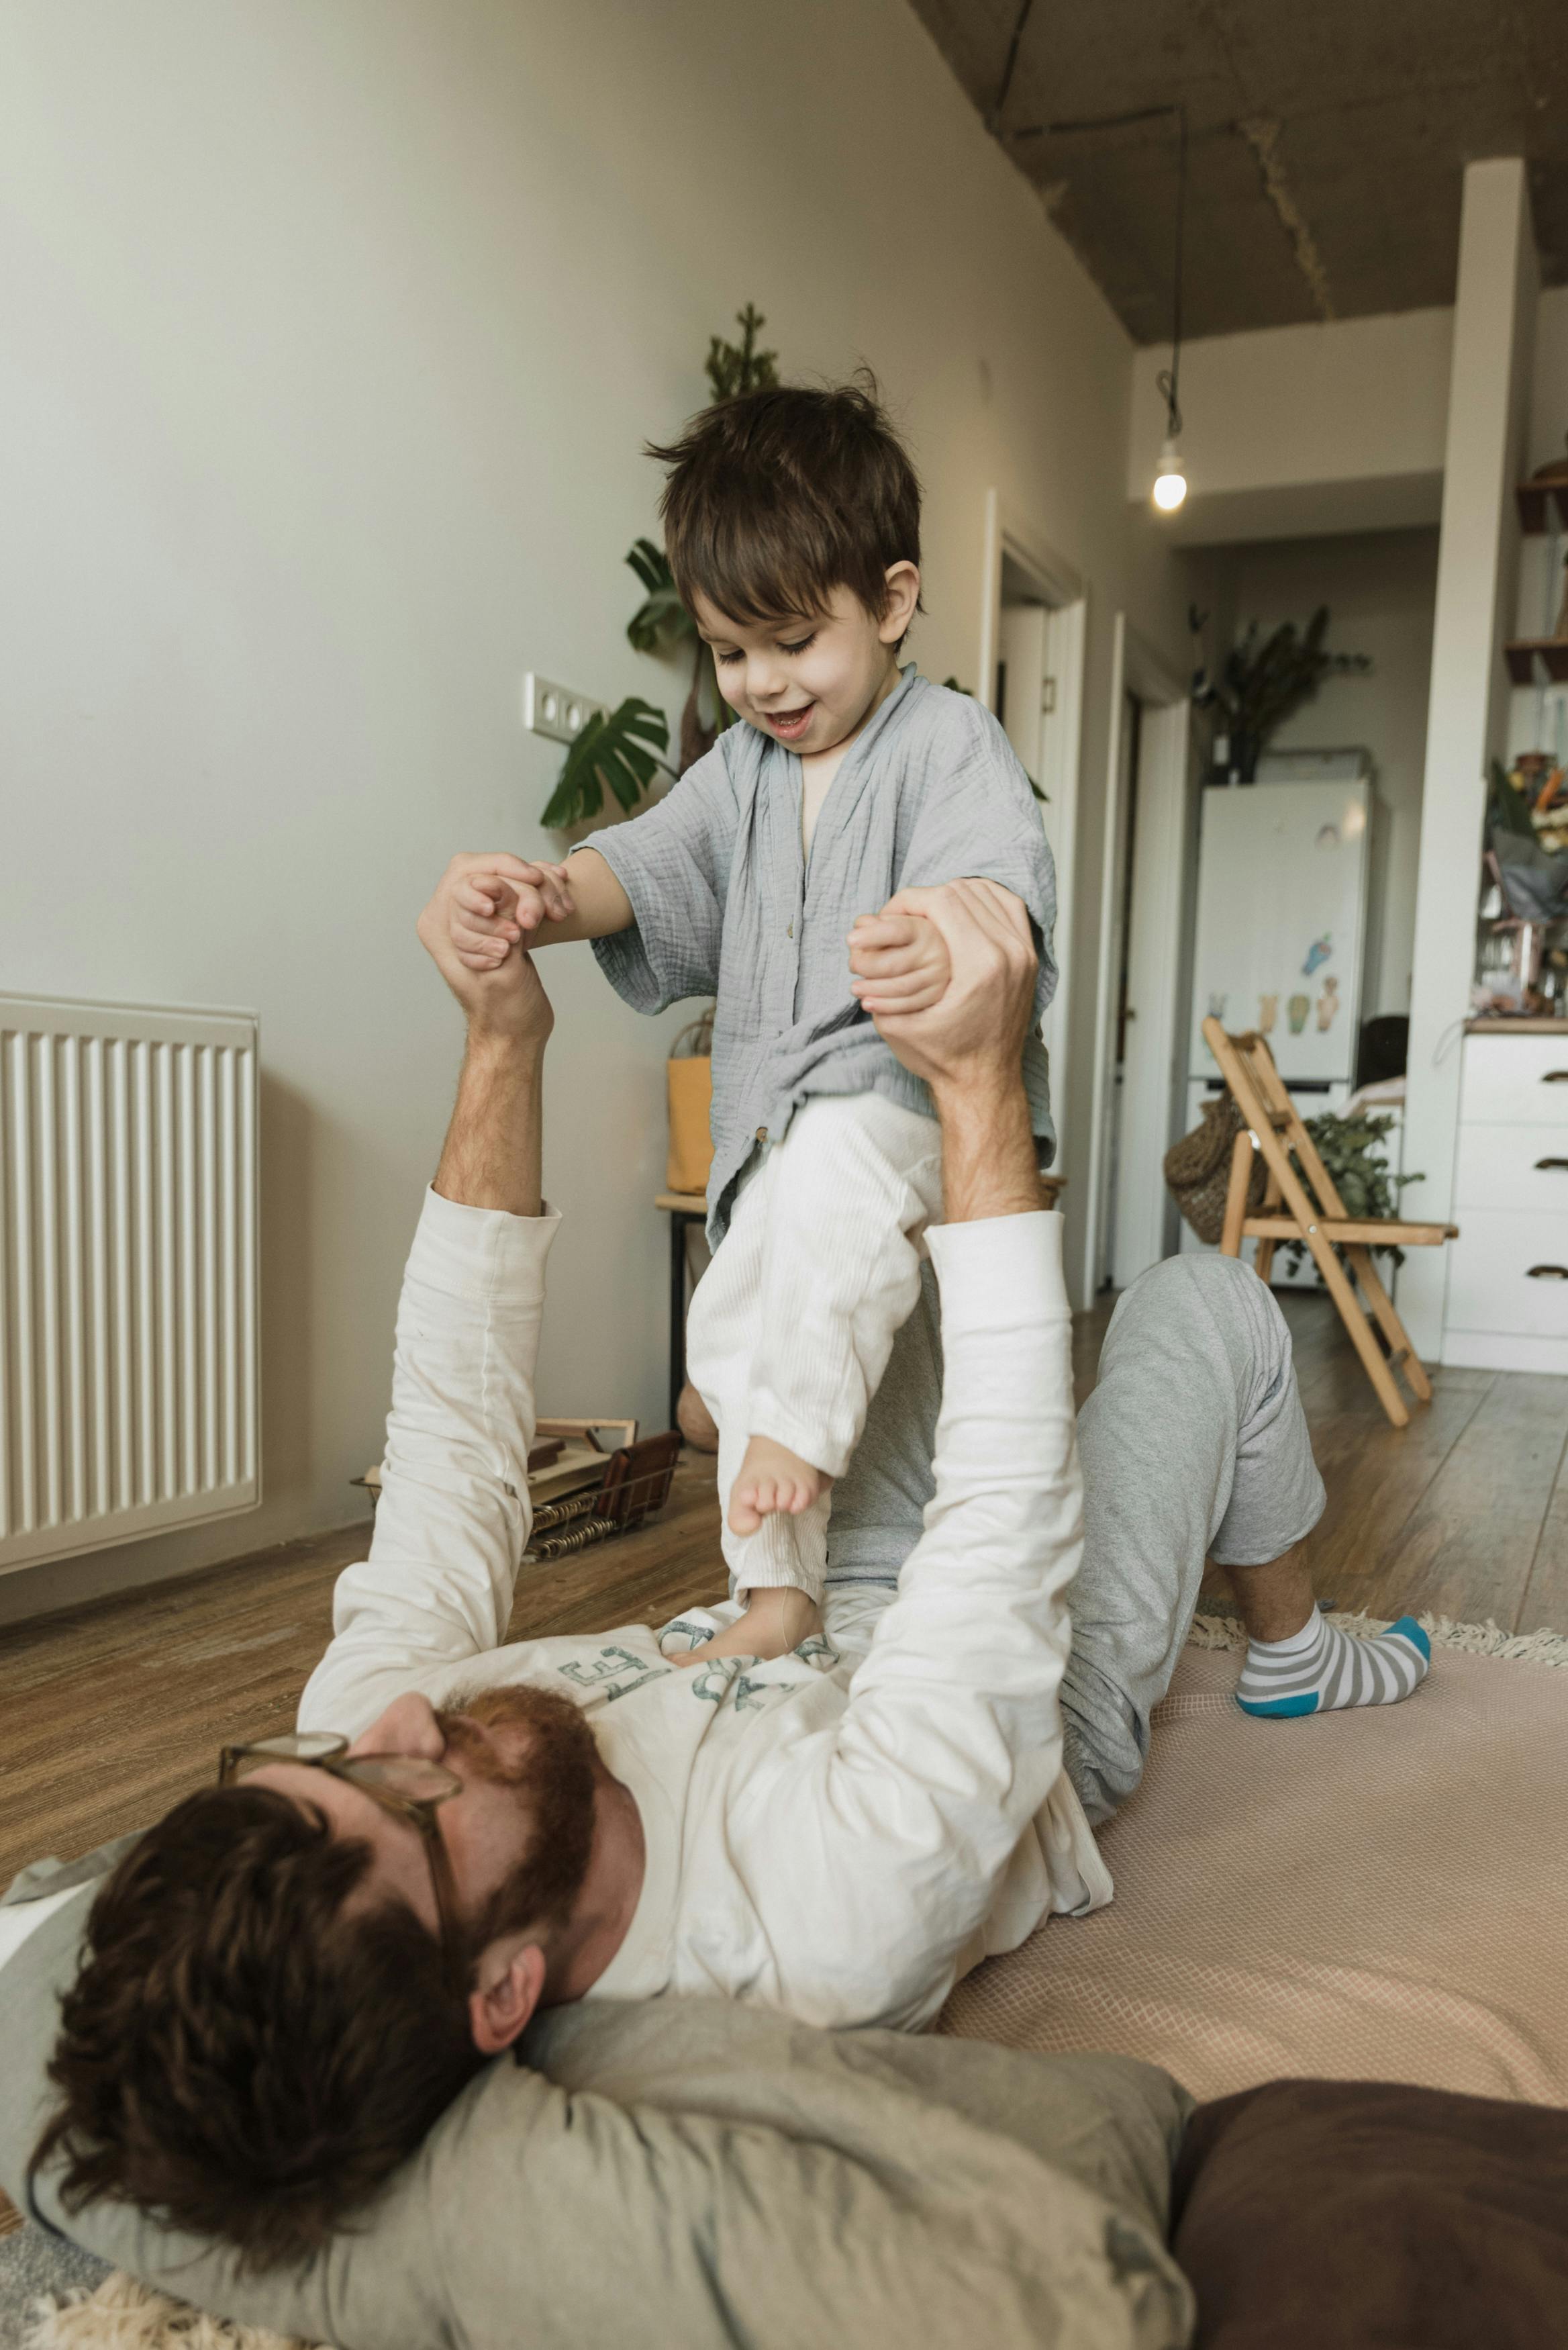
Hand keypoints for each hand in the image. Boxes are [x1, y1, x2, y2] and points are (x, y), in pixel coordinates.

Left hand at [418, 856, 554, 1050]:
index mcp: (439, 926)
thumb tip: (502, 887)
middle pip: (488, 870)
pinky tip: (561, 906)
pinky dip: (545, 894)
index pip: (465, 874)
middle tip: (541, 914)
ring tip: (557, 913)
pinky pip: (523, 891)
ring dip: (540, 890)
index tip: (525, 898)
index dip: (499, 877)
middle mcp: (453, 916)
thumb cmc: (503, 1012)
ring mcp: (478, 917)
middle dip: (522, 883)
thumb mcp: (500, 971)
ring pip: (510, 878)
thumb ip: (498, 927)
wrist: (516, 1032)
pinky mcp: (501, 921)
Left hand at [847, 909, 950, 1017]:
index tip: (850, 940)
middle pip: (895, 963)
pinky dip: (884, 1006)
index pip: (896, 931)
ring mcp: (937, 975)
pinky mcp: (935, 994)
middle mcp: (934, 951)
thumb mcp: (892, 923)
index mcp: (922, 929)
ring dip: (872, 989)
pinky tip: (867, 1002)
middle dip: (867, 966)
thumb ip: (874, 924)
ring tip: (854, 988)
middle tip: (852, 965)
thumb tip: (860, 927)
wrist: (931, 954)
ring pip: (900, 987)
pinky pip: (907, 1005)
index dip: (872, 935)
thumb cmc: (903, 938)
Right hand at [849, 881, 1035, 1095]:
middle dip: (926, 897)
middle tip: (903, 914)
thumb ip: (877, 988)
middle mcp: (1009, 953)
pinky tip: (961, 910)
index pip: (942, 901)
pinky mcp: (1030, 957)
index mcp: (980, 966)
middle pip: (963, 892)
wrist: (984, 1082)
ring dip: (953, 895)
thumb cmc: (944, 1059)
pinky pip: (1010, 906)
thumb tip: (859, 949)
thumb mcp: (899, 1027)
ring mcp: (1025, 953)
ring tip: (927, 912)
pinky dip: (983, 899)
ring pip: (988, 892)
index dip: (908, 899)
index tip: (890, 913)